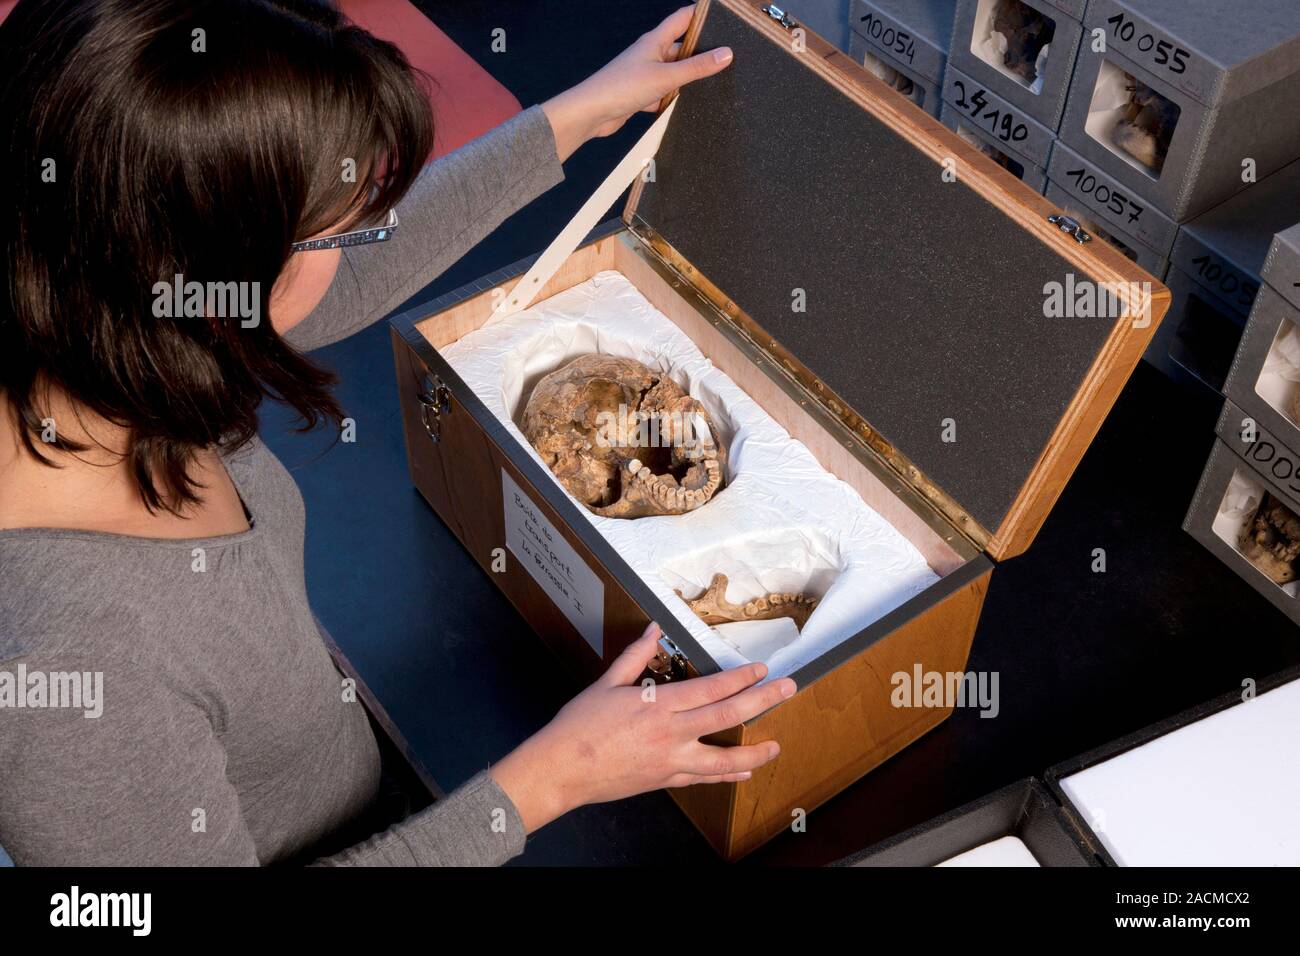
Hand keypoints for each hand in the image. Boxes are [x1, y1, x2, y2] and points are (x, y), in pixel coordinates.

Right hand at [490, 622, 795, 831]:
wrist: (561, 770)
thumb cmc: (579, 726)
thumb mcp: (607, 683)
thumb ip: (636, 656)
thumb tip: (654, 629)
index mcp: (658, 704)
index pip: (711, 688)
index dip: (741, 678)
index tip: (761, 669)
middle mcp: (671, 733)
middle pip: (728, 716)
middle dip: (763, 700)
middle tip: (788, 688)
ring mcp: (671, 760)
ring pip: (723, 757)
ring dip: (754, 751)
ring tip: (775, 746)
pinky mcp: (665, 779)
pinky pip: (704, 778)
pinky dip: (727, 774)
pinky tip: (743, 770)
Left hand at [541, 5, 732, 161]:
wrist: (592, 113)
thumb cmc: (622, 87)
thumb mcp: (666, 76)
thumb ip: (697, 67)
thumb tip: (726, 54)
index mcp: (655, 40)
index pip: (683, 18)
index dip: (701, 15)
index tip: (723, 18)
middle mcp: (651, 54)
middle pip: (682, 48)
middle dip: (701, 53)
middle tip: (726, 58)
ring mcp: (645, 74)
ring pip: (674, 73)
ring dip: (688, 79)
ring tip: (713, 84)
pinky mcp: (641, 94)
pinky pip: (664, 93)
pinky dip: (674, 99)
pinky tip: (685, 106)